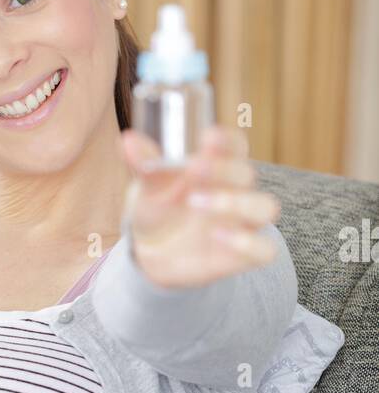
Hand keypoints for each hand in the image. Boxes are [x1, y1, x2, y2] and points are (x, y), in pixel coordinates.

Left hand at [119, 125, 280, 287]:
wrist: (151, 254)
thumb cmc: (157, 211)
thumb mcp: (148, 189)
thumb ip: (145, 165)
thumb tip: (127, 140)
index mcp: (217, 167)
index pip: (235, 146)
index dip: (227, 140)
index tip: (208, 137)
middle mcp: (236, 191)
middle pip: (246, 174)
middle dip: (222, 170)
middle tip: (194, 169)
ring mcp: (243, 223)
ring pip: (265, 208)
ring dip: (237, 203)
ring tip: (197, 203)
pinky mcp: (244, 254)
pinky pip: (264, 249)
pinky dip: (247, 243)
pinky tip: (217, 236)